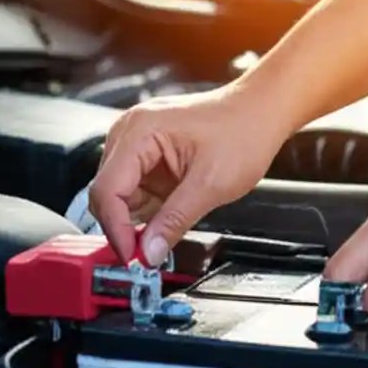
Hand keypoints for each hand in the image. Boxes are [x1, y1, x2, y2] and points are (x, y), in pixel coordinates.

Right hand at [90, 85, 288, 264]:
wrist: (262, 111)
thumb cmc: (244, 131)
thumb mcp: (211, 184)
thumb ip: (174, 221)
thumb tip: (148, 252)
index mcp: (140, 131)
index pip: (107, 189)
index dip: (115, 229)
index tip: (131, 256)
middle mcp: (130, 131)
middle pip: (106, 192)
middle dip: (124, 225)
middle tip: (147, 252)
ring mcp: (136, 140)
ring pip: (119, 194)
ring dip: (139, 215)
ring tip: (172, 219)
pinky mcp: (146, 152)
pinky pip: (135, 188)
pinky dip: (149, 206)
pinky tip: (172, 206)